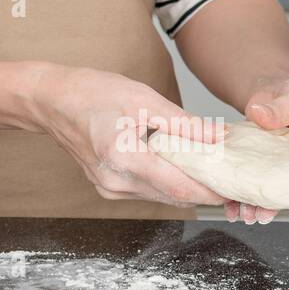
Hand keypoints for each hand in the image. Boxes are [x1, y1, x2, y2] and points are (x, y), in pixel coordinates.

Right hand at [28, 64, 225, 207]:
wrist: (53, 102)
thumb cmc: (92, 93)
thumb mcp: (143, 98)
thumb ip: (182, 123)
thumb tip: (217, 139)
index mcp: (124, 157)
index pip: (179, 187)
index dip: (211, 192)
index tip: (235, 188)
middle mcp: (116, 181)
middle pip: (173, 196)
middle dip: (205, 191)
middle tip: (233, 182)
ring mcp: (110, 188)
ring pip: (162, 196)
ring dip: (188, 187)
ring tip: (214, 173)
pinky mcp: (109, 188)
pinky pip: (148, 191)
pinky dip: (169, 182)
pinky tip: (183, 169)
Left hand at [227, 71, 288, 224]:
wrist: (274, 91)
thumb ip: (281, 108)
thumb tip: (259, 114)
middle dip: (277, 208)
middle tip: (260, 214)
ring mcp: (285, 171)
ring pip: (274, 195)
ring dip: (258, 207)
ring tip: (242, 213)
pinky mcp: (265, 170)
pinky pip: (256, 186)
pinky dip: (242, 196)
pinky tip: (230, 203)